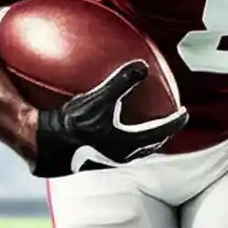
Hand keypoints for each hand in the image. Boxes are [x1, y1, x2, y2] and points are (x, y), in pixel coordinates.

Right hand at [32, 60, 187, 177]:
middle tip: (167, 124)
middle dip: (158, 136)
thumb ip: (121, 82)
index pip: (159, 133)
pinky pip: (110, 148)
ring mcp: (102, 161)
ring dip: (138, 141)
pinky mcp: (86, 160)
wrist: (42, 144)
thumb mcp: (99, 100)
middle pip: (146, 147)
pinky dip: (116, 139)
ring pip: (128, 152)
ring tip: (139, 129)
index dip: (174, 122)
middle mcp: (118, 157)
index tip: (184, 113)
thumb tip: (143, 66)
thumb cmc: (72, 124)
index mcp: (127, 145)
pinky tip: (104, 129)